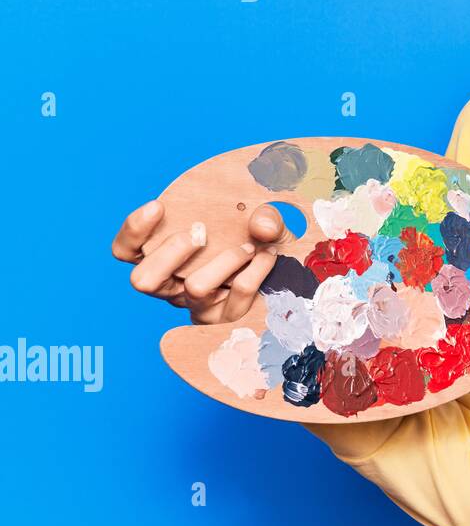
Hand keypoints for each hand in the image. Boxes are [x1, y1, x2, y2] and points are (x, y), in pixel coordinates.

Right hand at [111, 200, 292, 324]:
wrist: (287, 276)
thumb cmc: (261, 244)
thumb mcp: (263, 221)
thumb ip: (264, 215)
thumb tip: (262, 225)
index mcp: (164, 258)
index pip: (126, 250)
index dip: (133, 230)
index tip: (158, 206)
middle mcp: (174, 285)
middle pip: (143, 280)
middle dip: (169, 252)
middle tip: (199, 232)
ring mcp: (199, 305)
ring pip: (194, 288)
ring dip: (223, 261)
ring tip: (248, 246)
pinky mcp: (227, 318)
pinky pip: (237, 293)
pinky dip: (256, 270)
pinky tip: (269, 255)